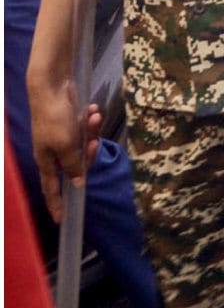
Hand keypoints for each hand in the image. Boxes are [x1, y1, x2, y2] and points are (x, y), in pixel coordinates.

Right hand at [29, 77, 99, 219]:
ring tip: (93, 116)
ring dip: (91, 132)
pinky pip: (85, 130)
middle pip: (76, 165)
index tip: (62, 220)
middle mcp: (53, 152)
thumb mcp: (66, 145)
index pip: (52, 189)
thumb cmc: (55, 119)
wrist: (52, 87)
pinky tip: (92, 110)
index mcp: (47, 161)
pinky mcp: (70, 125)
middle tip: (93, 144)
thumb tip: (77, 184)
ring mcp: (62, 138)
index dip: (56, 204)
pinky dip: (90, 122)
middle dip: (88, 155)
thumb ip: (73, 165)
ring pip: (84, 146)